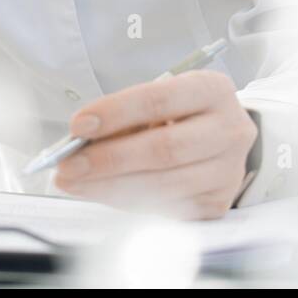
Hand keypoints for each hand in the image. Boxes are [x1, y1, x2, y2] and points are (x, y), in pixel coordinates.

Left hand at [54, 70, 258, 219]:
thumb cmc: (181, 112)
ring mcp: (228, 171)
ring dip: (111, 186)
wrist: (222, 138)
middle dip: (108, 159)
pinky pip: (166, 207)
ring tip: (75, 183)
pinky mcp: (218, 203)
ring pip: (163, 184)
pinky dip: (128, 202)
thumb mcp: (160, 99)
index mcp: (212, 89)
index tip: (77, 126)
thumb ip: (127, 116)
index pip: (158, 100)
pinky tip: (102, 193)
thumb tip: (80, 140)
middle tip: (68, 165)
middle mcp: (230, 130)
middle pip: (163, 149)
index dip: (115, 113)